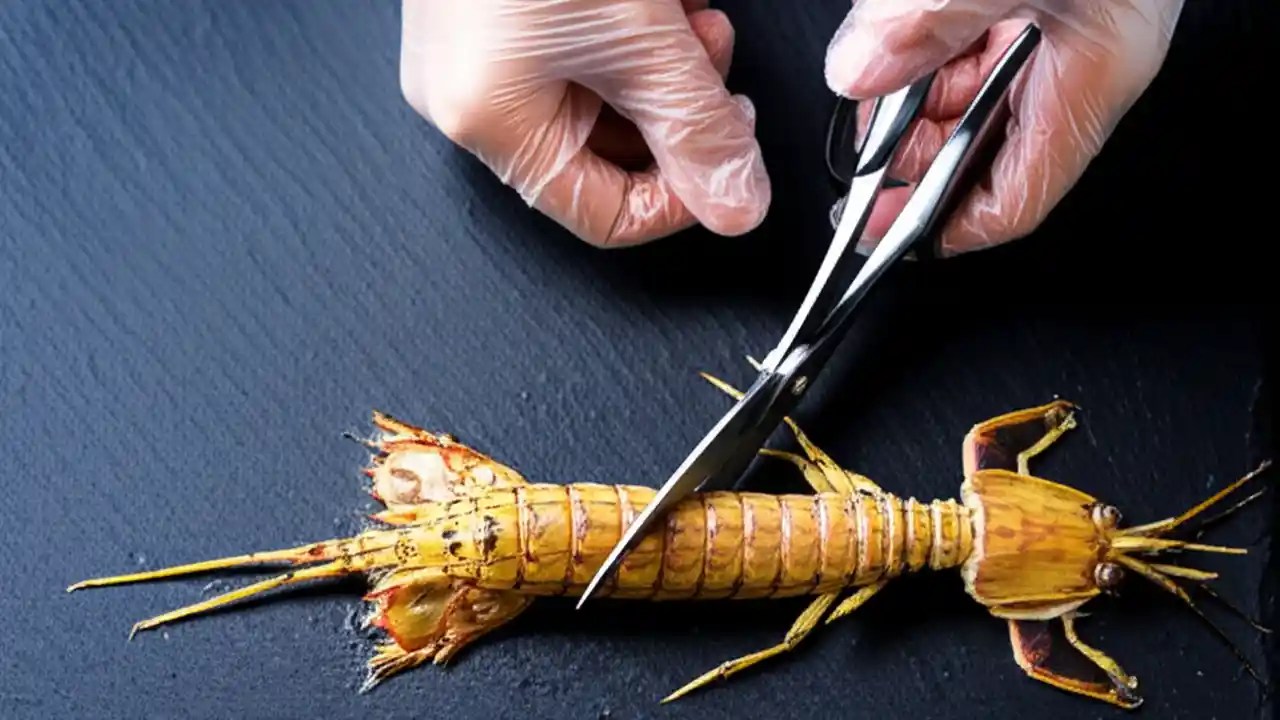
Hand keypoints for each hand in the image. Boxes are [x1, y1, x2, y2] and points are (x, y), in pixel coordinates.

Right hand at [399, 0, 769, 247]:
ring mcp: (483, 50)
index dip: (680, 199)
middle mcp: (474, 94)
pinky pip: (585, 48)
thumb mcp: (639, 33)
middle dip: (676, 111)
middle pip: (610, 154)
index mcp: (491, 120)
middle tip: (710, 67)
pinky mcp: (501, 12)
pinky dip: (636, 28)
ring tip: (686, 14)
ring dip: (665, 63)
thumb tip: (735, 200)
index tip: (729, 159)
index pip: (602, 216)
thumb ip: (696, 124)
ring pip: (606, 96)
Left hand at [824, 0, 1183, 256]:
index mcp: (1086, 83)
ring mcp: (1050, 30)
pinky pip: (966, 39)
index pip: (1012, 200)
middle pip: (976, 147)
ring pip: (965, 91)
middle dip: (910, 145)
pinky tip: (899, 18)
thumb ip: (932, 17)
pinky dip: (926, 38)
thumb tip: (860, 71)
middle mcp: (1071, 67)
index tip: (876, 231)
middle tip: (858, 133)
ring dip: (911, 88)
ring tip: (878, 60)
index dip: (940, 227)